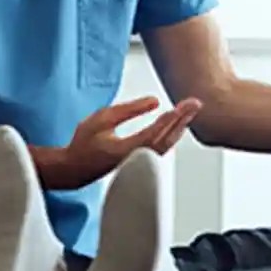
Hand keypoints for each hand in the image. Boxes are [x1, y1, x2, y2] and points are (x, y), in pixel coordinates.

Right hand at [61, 96, 201, 187]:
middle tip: (195, 104)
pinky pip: (162, 148)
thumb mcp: (102, 119)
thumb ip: (128, 110)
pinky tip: (178, 125)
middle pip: (166, 138)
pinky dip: (173, 134)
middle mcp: (135, 158)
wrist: (74, 168)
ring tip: (190, 112)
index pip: (155, 132)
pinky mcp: (140, 162)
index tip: (184, 105)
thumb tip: (154, 102)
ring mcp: (139, 162)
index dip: (171, 118)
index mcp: (124, 149)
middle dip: (182, 120)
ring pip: (166, 144)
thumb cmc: (84, 144)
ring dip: (180, 127)